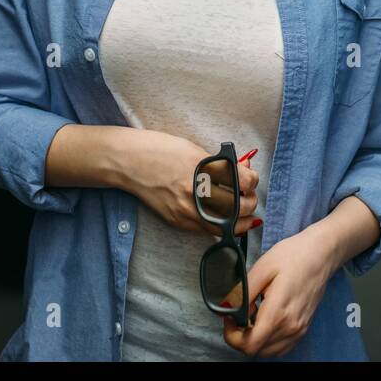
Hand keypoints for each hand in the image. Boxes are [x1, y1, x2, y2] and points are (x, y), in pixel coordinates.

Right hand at [128, 131, 259, 237]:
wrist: (128, 162)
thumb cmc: (159, 149)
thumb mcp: (193, 149)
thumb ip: (218, 163)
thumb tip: (242, 170)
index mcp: (202, 167)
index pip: (242, 180)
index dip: (252, 181)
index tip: (250, 179)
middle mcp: (195, 190)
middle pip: (238, 206)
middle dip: (250, 203)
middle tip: (249, 197)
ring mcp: (185, 209)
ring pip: (225, 225)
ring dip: (240, 221)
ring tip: (244, 214)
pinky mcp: (177, 220)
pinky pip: (206, 230)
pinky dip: (221, 227)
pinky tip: (227, 222)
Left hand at [219, 226, 337, 358]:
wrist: (321, 254)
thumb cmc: (293, 256)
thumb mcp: (262, 267)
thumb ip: (244, 292)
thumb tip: (229, 308)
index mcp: (278, 312)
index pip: (249, 345)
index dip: (232, 336)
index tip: (229, 318)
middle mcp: (290, 327)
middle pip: (256, 350)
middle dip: (240, 337)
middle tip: (238, 315)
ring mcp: (299, 330)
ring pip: (268, 352)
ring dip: (254, 340)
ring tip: (251, 317)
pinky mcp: (303, 329)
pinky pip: (281, 347)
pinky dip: (268, 342)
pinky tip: (264, 322)